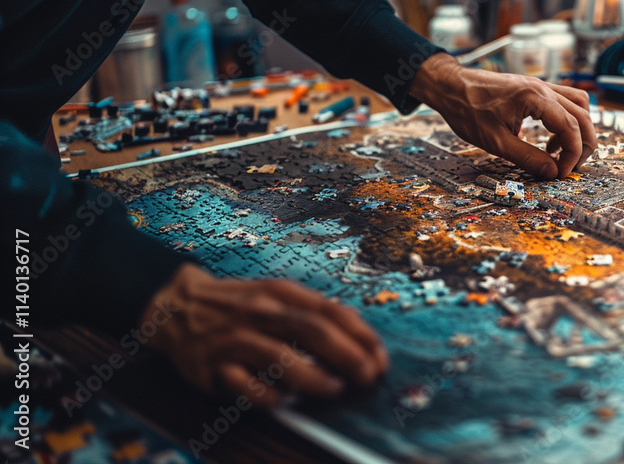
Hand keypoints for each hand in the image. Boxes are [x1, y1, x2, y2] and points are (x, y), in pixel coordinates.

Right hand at [142, 263, 387, 406]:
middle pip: (311, 330)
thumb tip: (356, 337)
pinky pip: (242, 384)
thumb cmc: (236, 304)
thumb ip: (310, 312)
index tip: (380, 357)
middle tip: (369, 375)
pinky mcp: (212, 365)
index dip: (360, 335)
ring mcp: (235, 338)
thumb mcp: (274, 295)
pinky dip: (266, 393)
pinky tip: (285, 400)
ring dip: (312, 375)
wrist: (173, 305)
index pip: (330, 311)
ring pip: (279, 356)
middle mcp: (260, 312)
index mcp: (280, 292)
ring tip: (336, 388)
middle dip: (347, 354)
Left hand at [410, 53, 597, 179]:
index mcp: (535, 98)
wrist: (450, 86)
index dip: (572, 154)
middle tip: (571, 167)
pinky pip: (564, 102)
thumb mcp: (495, 142)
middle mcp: (543, 88)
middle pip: (583, 115)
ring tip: (560, 154)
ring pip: (578, 105)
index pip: (571, 127)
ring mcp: (540, 85)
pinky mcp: (535, 89)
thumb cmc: (467, 111)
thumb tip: (552, 173)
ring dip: (578, 130)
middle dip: (584, 144)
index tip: (562, 172)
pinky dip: (566, 122)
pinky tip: (549, 141)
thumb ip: (527, 158)